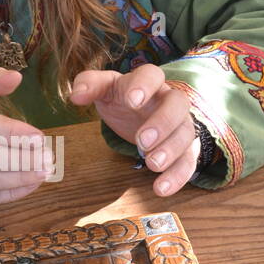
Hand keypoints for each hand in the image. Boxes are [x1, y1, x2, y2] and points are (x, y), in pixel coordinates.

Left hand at [69, 63, 198, 195]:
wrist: (139, 114)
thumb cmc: (121, 99)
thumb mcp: (104, 89)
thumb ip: (89, 85)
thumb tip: (76, 96)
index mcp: (149, 81)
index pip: (152, 75)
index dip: (145, 86)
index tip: (132, 101)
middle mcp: (169, 100)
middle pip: (178, 104)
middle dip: (163, 123)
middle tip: (143, 141)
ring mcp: (180, 124)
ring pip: (185, 134)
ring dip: (171, 150)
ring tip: (152, 165)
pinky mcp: (184, 149)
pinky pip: (188, 161)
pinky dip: (177, 176)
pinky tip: (161, 189)